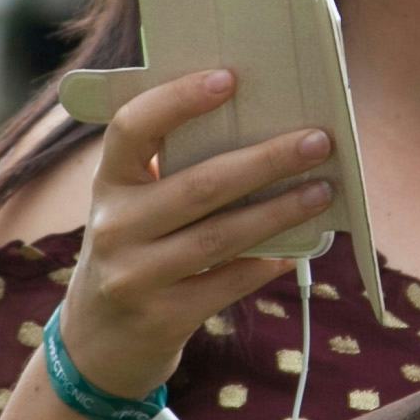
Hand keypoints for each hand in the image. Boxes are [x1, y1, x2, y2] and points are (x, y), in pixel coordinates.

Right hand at [55, 70, 331, 400]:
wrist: (98, 340)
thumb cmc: (135, 249)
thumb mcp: (135, 206)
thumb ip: (176, 170)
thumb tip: (263, 129)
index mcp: (108, 182)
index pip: (132, 127)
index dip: (178, 99)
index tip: (230, 78)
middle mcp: (114, 226)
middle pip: (199, 185)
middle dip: (266, 160)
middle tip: (317, 141)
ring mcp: (134, 276)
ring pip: (220, 236)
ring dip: (279, 211)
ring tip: (322, 191)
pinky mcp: (161, 318)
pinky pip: (226, 283)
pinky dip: (265, 263)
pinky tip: (297, 248)